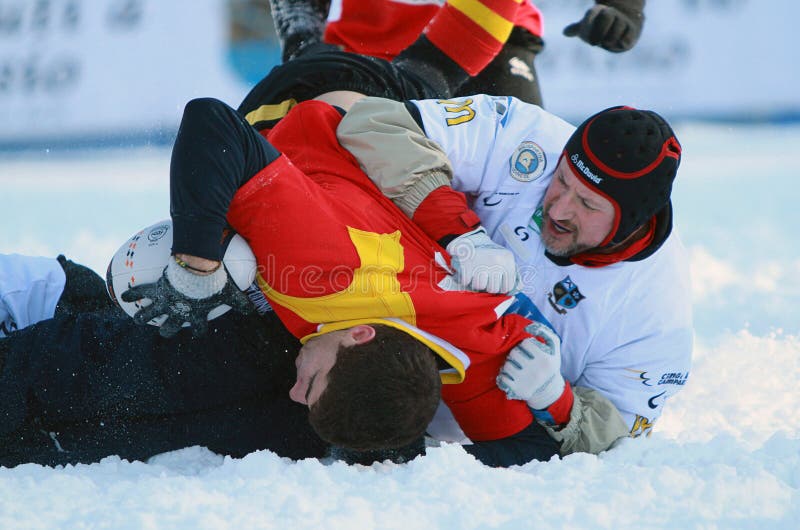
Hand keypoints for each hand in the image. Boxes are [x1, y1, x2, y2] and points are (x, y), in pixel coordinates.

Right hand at [121, 257, 252, 337]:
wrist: (200, 269)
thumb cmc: (216, 282)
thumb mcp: (232, 293)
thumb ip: (242, 303)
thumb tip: (256, 311)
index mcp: (196, 314)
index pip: (198, 328)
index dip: (199, 331)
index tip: (198, 333)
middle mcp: (179, 312)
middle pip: (170, 327)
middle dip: (167, 331)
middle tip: (164, 332)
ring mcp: (166, 302)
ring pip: (150, 313)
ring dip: (143, 317)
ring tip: (137, 320)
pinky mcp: (158, 289)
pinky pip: (142, 291)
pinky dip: (133, 293)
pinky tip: (123, 295)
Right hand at [446, 226, 517, 293]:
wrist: (469, 240)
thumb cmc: (489, 255)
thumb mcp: (504, 259)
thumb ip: (511, 273)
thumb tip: (520, 287)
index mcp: (507, 259)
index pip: (507, 287)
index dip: (500, 287)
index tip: (495, 280)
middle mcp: (496, 260)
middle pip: (493, 289)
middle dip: (487, 286)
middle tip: (484, 276)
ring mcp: (481, 262)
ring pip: (480, 286)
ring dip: (476, 283)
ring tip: (476, 274)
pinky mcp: (467, 264)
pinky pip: (467, 282)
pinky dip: (465, 280)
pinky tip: (468, 273)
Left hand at [497, 322, 564, 409]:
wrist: (549, 390)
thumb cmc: (550, 365)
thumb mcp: (555, 349)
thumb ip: (546, 333)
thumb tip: (529, 327)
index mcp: (545, 359)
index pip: (525, 344)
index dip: (524, 345)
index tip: (527, 349)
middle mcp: (536, 371)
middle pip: (514, 353)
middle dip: (515, 353)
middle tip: (518, 357)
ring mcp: (526, 381)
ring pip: (507, 365)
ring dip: (508, 363)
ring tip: (514, 365)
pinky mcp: (517, 389)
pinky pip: (502, 378)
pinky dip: (504, 375)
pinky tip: (510, 374)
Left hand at [563, 1, 644, 52]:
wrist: (625, 19)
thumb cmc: (602, 25)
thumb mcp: (588, 26)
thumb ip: (577, 29)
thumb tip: (565, 32)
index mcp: (599, 11)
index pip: (592, 14)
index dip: (589, 26)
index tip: (589, 41)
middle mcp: (611, 12)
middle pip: (607, 15)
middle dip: (600, 30)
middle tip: (594, 44)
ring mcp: (622, 20)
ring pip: (618, 26)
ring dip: (610, 38)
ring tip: (607, 43)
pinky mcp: (632, 29)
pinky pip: (628, 35)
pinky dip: (623, 41)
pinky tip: (619, 43)